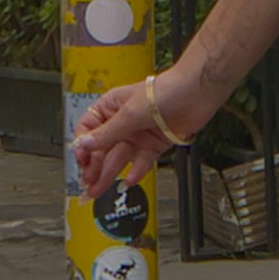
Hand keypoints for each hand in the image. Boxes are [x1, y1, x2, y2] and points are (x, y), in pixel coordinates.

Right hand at [65, 64, 197, 193]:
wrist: (197, 93)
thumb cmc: (165, 90)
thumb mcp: (129, 113)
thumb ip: (106, 133)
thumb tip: (84, 145)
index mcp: (110, 108)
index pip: (88, 130)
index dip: (83, 146)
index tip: (81, 161)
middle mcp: (122, 122)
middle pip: (102, 148)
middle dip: (94, 166)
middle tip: (88, 182)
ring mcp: (138, 135)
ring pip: (119, 158)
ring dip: (109, 174)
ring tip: (98, 189)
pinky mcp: (154, 144)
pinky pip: (141, 161)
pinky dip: (136, 172)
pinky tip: (128, 180)